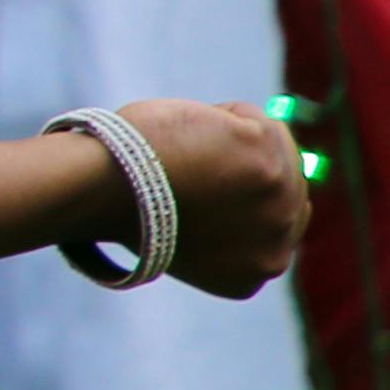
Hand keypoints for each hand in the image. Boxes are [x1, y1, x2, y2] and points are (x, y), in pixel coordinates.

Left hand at [106, 100, 305, 299]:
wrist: (102, 191)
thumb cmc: (125, 206)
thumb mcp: (190, 236)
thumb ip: (226, 228)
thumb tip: (249, 185)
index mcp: (254, 274)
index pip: (279, 226)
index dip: (243, 195)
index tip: (209, 184)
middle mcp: (277, 244)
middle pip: (287, 188)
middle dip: (248, 168)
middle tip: (196, 162)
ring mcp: (280, 197)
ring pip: (274, 149)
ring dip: (232, 140)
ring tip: (186, 152)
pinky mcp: (267, 151)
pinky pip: (252, 117)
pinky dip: (217, 115)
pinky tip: (186, 132)